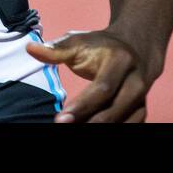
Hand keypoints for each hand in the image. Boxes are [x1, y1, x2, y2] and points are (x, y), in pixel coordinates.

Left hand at [25, 28, 158, 122]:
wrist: (136, 46)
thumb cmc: (101, 45)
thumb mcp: (79, 41)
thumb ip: (56, 49)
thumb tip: (30, 49)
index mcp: (121, 61)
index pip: (102, 88)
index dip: (82, 106)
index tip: (60, 119)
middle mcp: (136, 81)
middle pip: (114, 110)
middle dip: (89, 123)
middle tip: (64, 128)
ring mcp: (142, 98)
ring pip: (125, 122)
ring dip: (101, 129)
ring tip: (74, 131)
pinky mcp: (142, 110)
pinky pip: (130, 126)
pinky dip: (111, 131)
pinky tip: (88, 129)